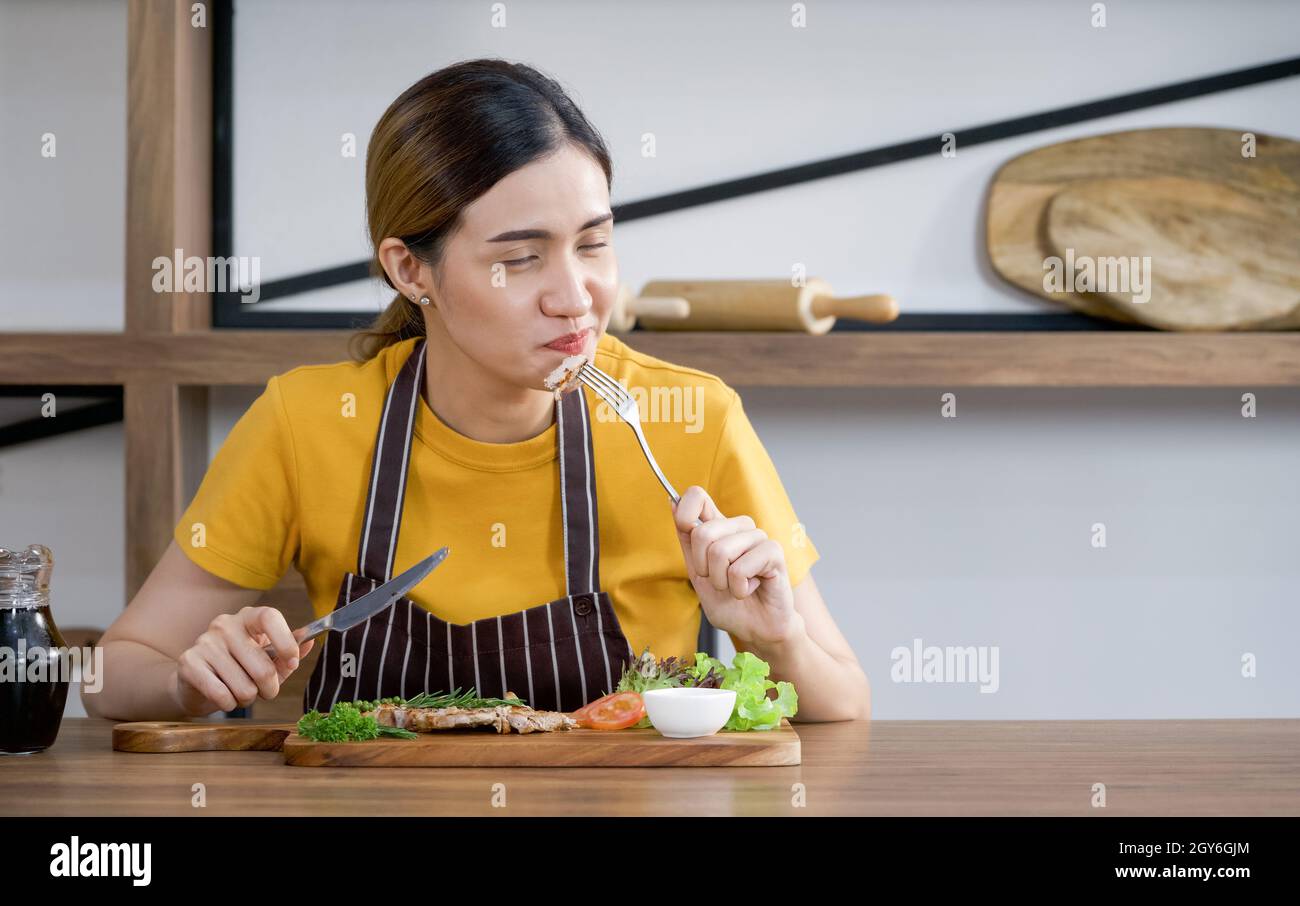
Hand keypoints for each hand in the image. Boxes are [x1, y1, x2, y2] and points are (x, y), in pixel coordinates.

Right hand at [171, 605, 314, 715]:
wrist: (197, 682)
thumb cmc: (240, 669)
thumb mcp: (267, 659)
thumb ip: (289, 653)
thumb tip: (310, 641)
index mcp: (248, 618)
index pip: (270, 617)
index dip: (286, 642)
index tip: (292, 663)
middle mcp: (225, 625)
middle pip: (262, 667)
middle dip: (269, 689)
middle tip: (264, 691)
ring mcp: (205, 642)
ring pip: (244, 687)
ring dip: (248, 699)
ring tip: (239, 692)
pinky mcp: (189, 662)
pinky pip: (222, 695)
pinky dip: (229, 704)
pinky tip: (224, 698)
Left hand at [669, 486, 801, 648]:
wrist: (756, 629)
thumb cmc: (729, 602)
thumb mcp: (698, 574)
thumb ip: (688, 541)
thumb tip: (673, 501)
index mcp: (718, 528)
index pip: (697, 496)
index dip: (684, 513)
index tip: (686, 534)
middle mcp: (738, 527)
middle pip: (702, 532)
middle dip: (703, 568)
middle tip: (718, 581)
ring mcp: (757, 537)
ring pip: (720, 552)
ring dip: (722, 582)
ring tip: (736, 587)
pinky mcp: (773, 551)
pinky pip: (740, 568)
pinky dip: (739, 588)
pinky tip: (751, 589)